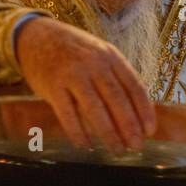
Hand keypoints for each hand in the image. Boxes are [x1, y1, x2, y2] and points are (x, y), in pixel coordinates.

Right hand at [14, 16, 155, 151]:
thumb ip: (115, 76)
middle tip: (136, 146)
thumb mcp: (99, 53)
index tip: (149, 130)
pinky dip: (78, 133)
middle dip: (129, 126)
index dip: (144, 110)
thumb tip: (137, 111)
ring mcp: (72, 74)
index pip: (133, 86)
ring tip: (116, 150)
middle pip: (116, 99)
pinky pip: (68, 115)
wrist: (36, 36)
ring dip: (108, 134)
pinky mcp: (53, 86)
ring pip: (95, 110)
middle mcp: (93, 63)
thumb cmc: (73, 50)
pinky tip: (86, 146)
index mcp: (109, 55)